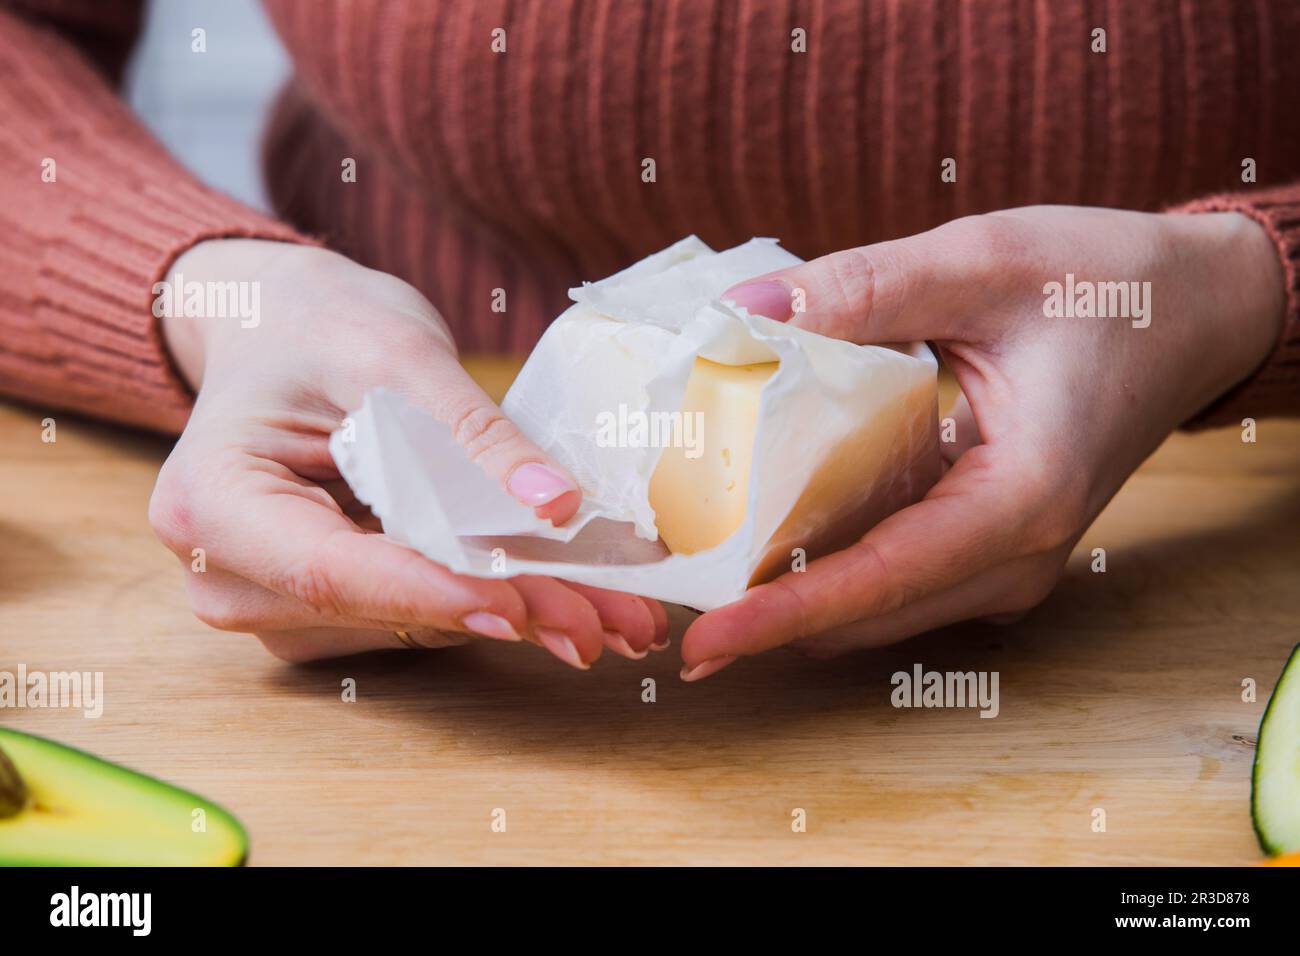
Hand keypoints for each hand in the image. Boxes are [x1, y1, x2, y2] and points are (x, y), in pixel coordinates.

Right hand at [150, 239, 666, 665]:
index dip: (430, 592)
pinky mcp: (322, 608)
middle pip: (376, 610)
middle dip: (504, 611)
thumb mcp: (396, 353)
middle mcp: (225, 574)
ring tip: (614, 609)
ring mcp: (272, 601)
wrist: (279, 331)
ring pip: (407, 627)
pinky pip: (415, 617)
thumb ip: (471, 431)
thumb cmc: (316, 326)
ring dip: (516, 615)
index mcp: (211, 502)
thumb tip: (556, 505)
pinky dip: (494, 603)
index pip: (326, 570)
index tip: (522, 604)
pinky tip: (569, 597)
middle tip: (615, 622)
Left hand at [680, 206, 1285, 679]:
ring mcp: (1003, 564)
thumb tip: (739, 312)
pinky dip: (828, 563)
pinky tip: (768, 521)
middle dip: (766, 608)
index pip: (878, 582)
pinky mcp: (987, 547)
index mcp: (1019, 501)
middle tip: (668, 580)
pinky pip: (893, 577)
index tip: (701, 642)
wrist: (1187, 311)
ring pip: (873, 606)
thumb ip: (863, 286)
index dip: (781, 617)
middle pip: (864, 611)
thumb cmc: (1104, 285)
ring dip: (792, 590)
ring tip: (700, 553)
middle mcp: (1014, 556)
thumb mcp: (982, 262)